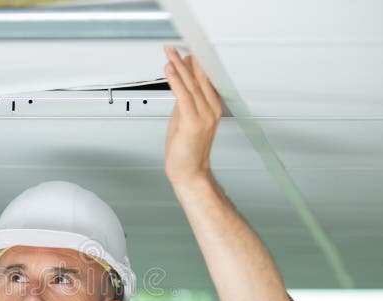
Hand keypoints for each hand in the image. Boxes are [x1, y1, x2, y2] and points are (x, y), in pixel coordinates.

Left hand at [163, 47, 221, 186]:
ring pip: (190, 85)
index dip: (195, 64)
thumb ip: (184, 100)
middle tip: (177, 46)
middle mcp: (210, 110)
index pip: (204, 80)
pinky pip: (183, 97)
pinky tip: (170, 70)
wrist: (190, 172)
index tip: (188, 50)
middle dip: (187, 61)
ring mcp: (204, 116)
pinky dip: (176, 81)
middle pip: (199, 79)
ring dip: (179, 66)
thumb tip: (179, 81)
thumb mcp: (184, 119)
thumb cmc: (187, 150)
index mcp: (212, 108)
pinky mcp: (192, 122)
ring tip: (170, 53)